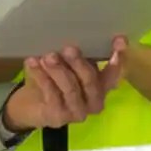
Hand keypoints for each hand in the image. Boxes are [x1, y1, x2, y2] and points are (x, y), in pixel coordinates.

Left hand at [1, 36, 126, 131]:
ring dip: (59, 70)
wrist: (31, 105)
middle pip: (91, 81)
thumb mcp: (69, 64)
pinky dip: (42, 77)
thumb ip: (78, 54)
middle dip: (79, 64)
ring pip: (71, 89)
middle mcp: (95, 101)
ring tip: (48, 56)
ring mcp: (77, 111)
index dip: (119, 57)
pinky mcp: (59, 117)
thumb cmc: (55, 80)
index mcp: (102, 85)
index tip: (119, 40)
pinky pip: (52, 94)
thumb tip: (79, 33)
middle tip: (68, 49)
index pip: (114, 72)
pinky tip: (33, 63)